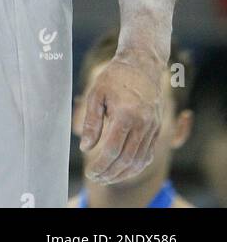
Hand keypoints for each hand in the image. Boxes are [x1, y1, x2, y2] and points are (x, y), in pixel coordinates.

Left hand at [79, 55, 162, 182]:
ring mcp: (153, 126)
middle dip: (110, 174)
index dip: (101, 165)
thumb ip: (91, 122)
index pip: (113, 150)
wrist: (142, 62)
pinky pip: (148, 153)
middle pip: (127, 160)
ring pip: (139, 160)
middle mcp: (143, 123)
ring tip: (108, 178)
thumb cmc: (115, 76)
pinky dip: (136, 166)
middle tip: (96, 179)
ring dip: (123, 174)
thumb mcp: (96, 93)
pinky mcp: (157, 127)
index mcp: (126, 114)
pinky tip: (124, 169)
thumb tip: (85, 147)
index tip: (90, 172)